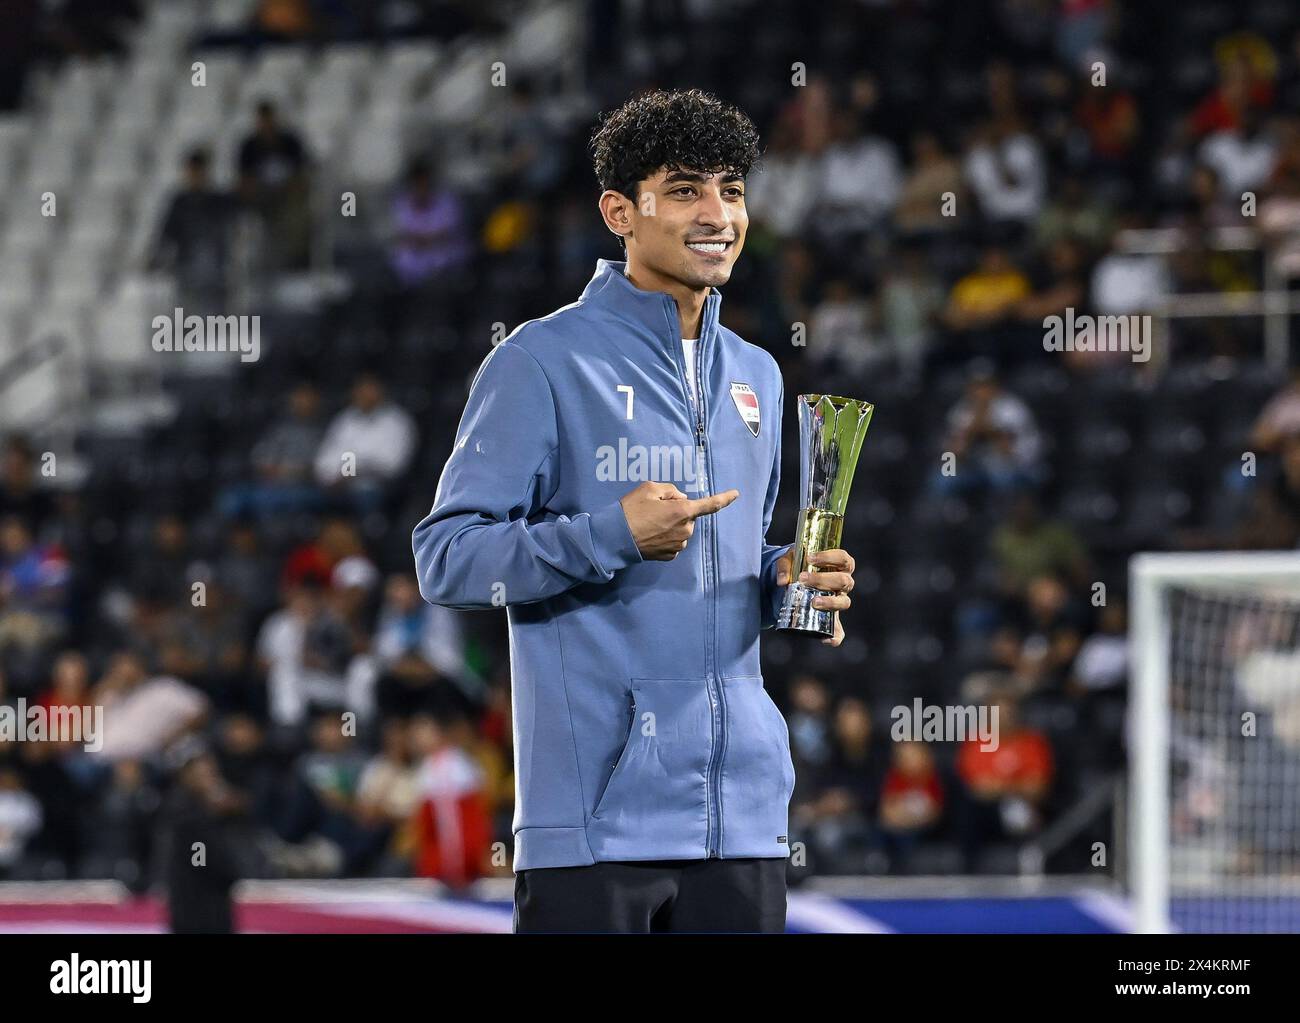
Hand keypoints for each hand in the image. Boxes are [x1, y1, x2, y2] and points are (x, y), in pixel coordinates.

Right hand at [620, 481, 739, 560]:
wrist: (615, 538)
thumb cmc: (631, 510)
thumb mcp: (649, 488)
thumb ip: (671, 490)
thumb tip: (681, 499)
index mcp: (683, 511)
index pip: (710, 505)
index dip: (724, 498)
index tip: (736, 494)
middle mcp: (685, 530)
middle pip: (689, 516)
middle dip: (677, 511)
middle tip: (655, 510)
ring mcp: (678, 545)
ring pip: (682, 530)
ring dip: (672, 525)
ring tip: (649, 523)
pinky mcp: (669, 556)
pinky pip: (674, 542)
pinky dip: (666, 537)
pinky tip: (651, 535)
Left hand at [776, 547, 854, 646]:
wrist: (796, 582)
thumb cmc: (799, 566)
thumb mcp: (790, 560)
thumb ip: (785, 566)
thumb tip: (782, 582)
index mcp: (839, 565)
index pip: (844, 559)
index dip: (831, 558)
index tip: (810, 559)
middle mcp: (843, 583)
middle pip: (844, 581)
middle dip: (824, 579)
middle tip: (803, 579)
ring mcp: (839, 601)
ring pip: (844, 603)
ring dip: (830, 603)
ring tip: (814, 602)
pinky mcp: (832, 619)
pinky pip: (839, 631)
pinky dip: (836, 637)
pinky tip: (826, 640)